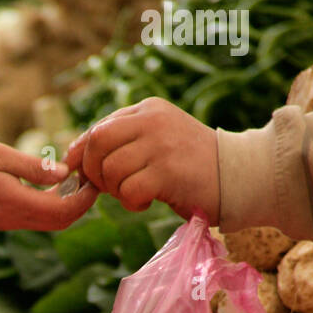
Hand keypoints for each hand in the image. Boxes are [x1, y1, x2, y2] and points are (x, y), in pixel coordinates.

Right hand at [0, 136, 98, 231]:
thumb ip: (33, 166)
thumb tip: (64, 173)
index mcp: (14, 203)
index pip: (62, 211)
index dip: (83, 199)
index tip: (93, 179)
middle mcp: (13, 219)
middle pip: (59, 222)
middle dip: (80, 205)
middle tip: (91, 179)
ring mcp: (7, 222)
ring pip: (48, 222)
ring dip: (66, 205)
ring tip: (76, 179)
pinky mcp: (2, 219)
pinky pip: (35, 218)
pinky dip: (51, 205)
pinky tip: (54, 186)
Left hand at [66, 98, 219, 221]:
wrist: (239, 174)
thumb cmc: (191, 165)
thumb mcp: (157, 141)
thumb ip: (123, 142)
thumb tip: (73, 156)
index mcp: (148, 110)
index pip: (97, 129)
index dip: (81, 155)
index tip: (80, 175)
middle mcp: (153, 121)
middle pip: (97, 145)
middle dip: (94, 173)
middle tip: (111, 188)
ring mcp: (161, 145)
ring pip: (111, 170)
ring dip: (116, 191)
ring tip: (136, 194)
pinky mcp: (168, 172)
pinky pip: (128, 190)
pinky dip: (132, 203)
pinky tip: (148, 202)